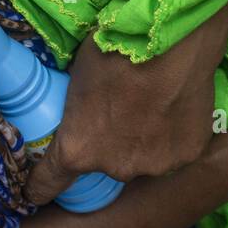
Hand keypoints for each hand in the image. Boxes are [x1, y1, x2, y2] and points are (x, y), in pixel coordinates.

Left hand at [23, 33, 218, 204]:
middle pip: (107, 164)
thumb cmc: (116, 47)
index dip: (42, 184)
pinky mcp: (188, 154)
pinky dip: (173, 133)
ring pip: (143, 158)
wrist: (173, 40)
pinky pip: (174, 149)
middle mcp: (116, 167)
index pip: (49, 184)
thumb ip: (79, 107)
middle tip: (122, 110)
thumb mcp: (79, 75)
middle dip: (109, 144)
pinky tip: (177, 105)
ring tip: (155, 105)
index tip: (39, 186)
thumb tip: (82, 108)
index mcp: (78, 149)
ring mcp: (155, 165)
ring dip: (144, 141)